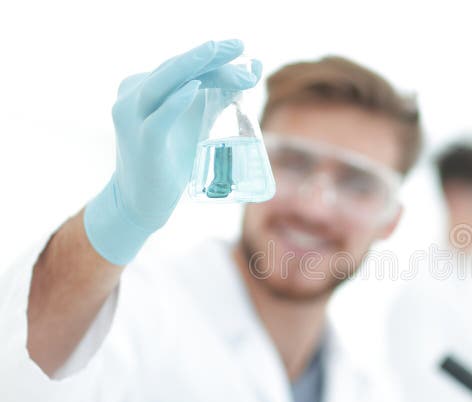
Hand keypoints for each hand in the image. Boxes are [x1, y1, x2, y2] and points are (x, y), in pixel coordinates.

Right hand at [84, 39, 260, 264]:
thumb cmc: (171, 158)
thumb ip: (220, 96)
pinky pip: (157, 120)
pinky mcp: (142, 144)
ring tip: (217, 52)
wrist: (142, 202)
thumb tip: (254, 68)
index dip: (213, 57)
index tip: (242, 49)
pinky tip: (193, 89)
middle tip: (238, 45)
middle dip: (208, 55)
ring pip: (161, 85)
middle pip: (175, 70)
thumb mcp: (198, 122)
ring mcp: (133, 121)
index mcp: (145, 88)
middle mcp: (133, 97)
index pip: (182, 66)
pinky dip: (175, 102)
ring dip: (192, 67)